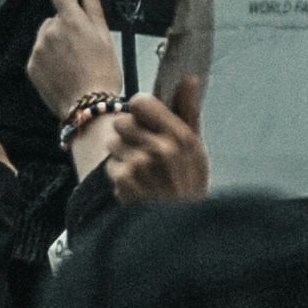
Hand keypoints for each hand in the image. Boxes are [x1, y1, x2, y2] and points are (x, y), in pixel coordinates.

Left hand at [24, 0, 119, 120]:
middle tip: (82, 46)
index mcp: (71, 20)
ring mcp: (38, 49)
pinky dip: (49, 59)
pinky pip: (39, 54)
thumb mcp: (105, 38)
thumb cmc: (103, 75)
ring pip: (46, 36)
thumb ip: (94, 8)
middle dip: (65, 25)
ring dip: (56, 42)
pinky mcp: (32, 66)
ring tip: (73, 63)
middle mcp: (51, 31)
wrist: (88, 108)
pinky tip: (64, 72)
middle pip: (55, 17)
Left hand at [105, 68, 208, 205]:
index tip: (146, 121)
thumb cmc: (189, 186)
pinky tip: (137, 187)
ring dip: (123, 157)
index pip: (141, 102)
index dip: (139, 110)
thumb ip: (188, 112)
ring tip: (143, 173)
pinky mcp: (124, 182)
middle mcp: (160, 148)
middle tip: (145, 153)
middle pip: (122, 121)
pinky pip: (111, 166)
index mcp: (180, 136)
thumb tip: (190, 78)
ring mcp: (140, 165)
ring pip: (113, 143)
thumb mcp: (196, 149)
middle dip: (129, 135)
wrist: (182, 230)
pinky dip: (120, 177)